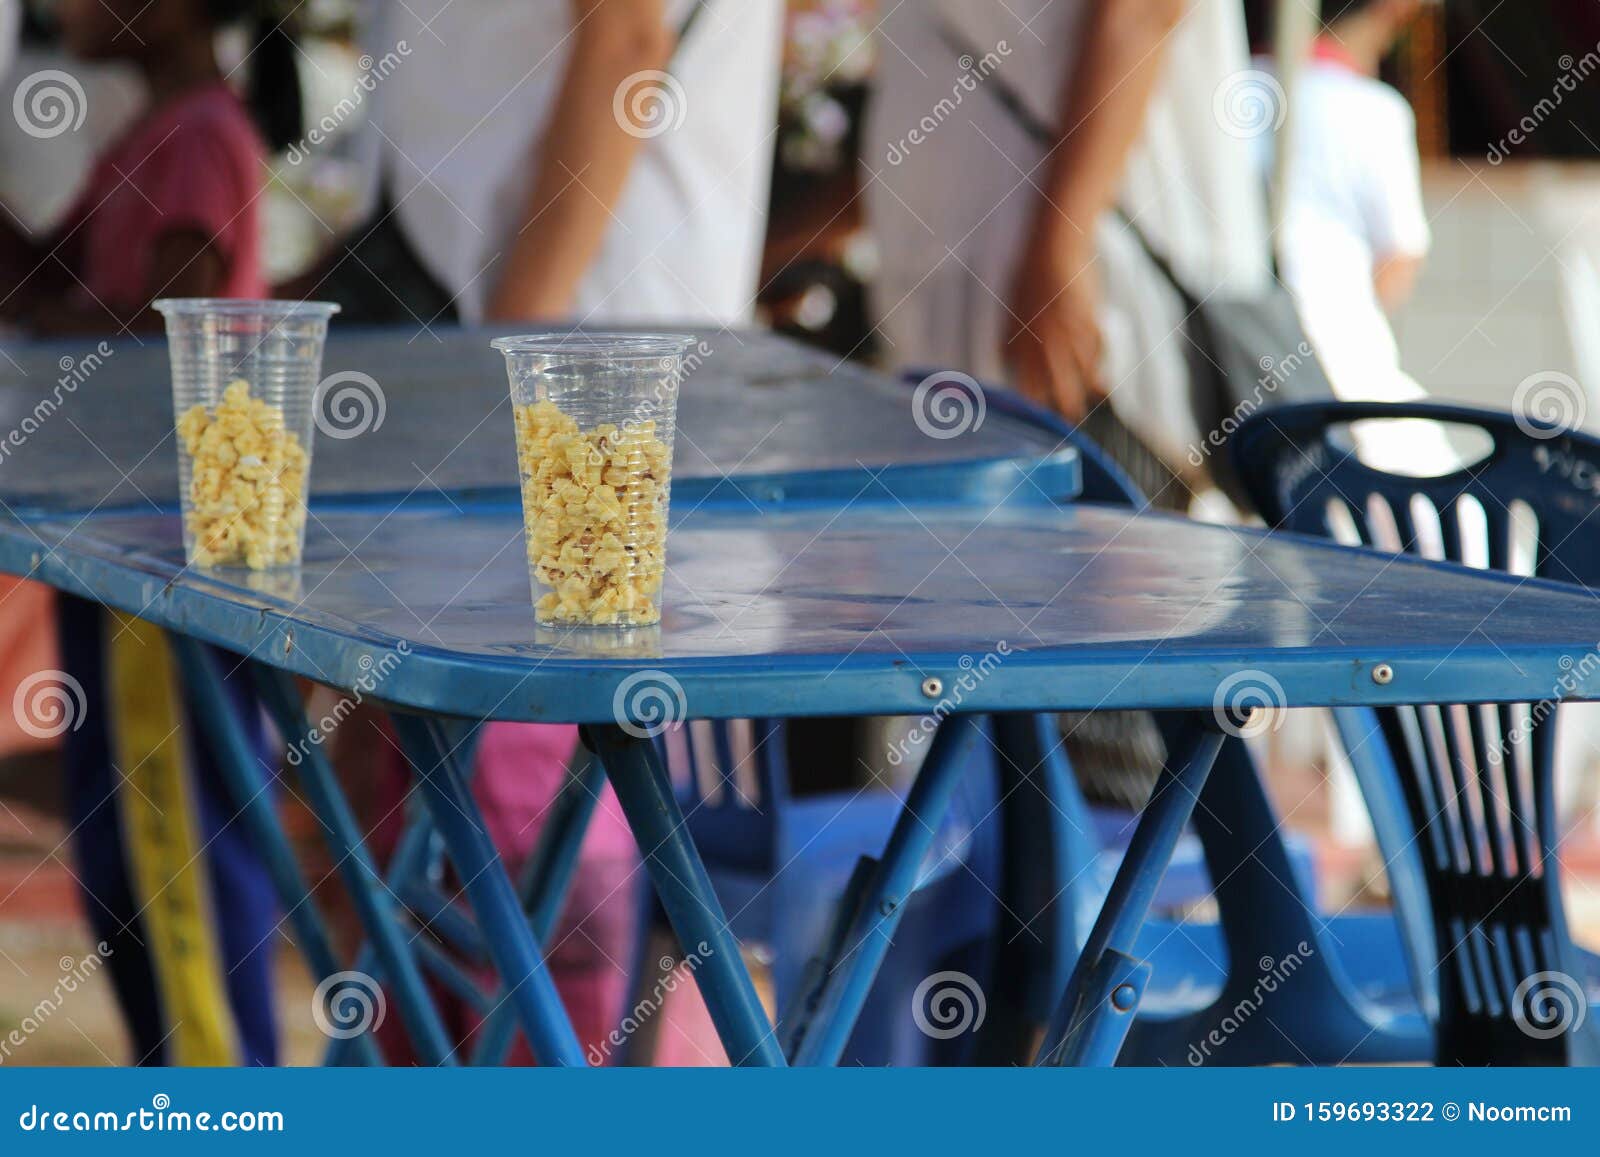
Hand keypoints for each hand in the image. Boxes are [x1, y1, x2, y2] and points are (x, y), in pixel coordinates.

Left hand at [1004, 234, 1105, 422]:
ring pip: (1082, 362)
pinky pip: (1097, 343)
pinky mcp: (1090, 314)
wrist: (1055, 245)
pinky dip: (1100, 357)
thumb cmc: (1029, 276)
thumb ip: (1009, 334)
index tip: (1038, 413)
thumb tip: (1005, 359)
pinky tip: (1102, 369)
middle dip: (1065, 398)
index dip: (1034, 396)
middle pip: (1058, 375)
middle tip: (1071, 417)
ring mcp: (1070, 324)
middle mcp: (1047, 333)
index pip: (1028, 374)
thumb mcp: (1011, 306)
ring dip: (1089, 382)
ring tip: (1094, 397)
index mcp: (1023, 334)